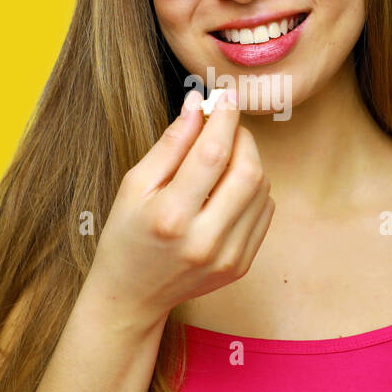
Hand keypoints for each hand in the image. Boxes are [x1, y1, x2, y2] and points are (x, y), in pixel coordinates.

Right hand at [86, 89, 274, 323]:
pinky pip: (264, 212)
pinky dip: (255, 189)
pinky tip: (230, 186)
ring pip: (262, 190)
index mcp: (171, 217)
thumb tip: (198, 104)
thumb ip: (169, 144)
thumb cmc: (127, 234)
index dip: (225, 119)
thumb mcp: (134, 185)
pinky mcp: (241, 265)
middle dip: (243, 137)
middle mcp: (204, 240)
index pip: (212, 154)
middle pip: (247, 171)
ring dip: (250, 161)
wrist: (132, 294)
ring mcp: (227, 256)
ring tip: (224, 155)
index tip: (227, 97)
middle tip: (228, 125)